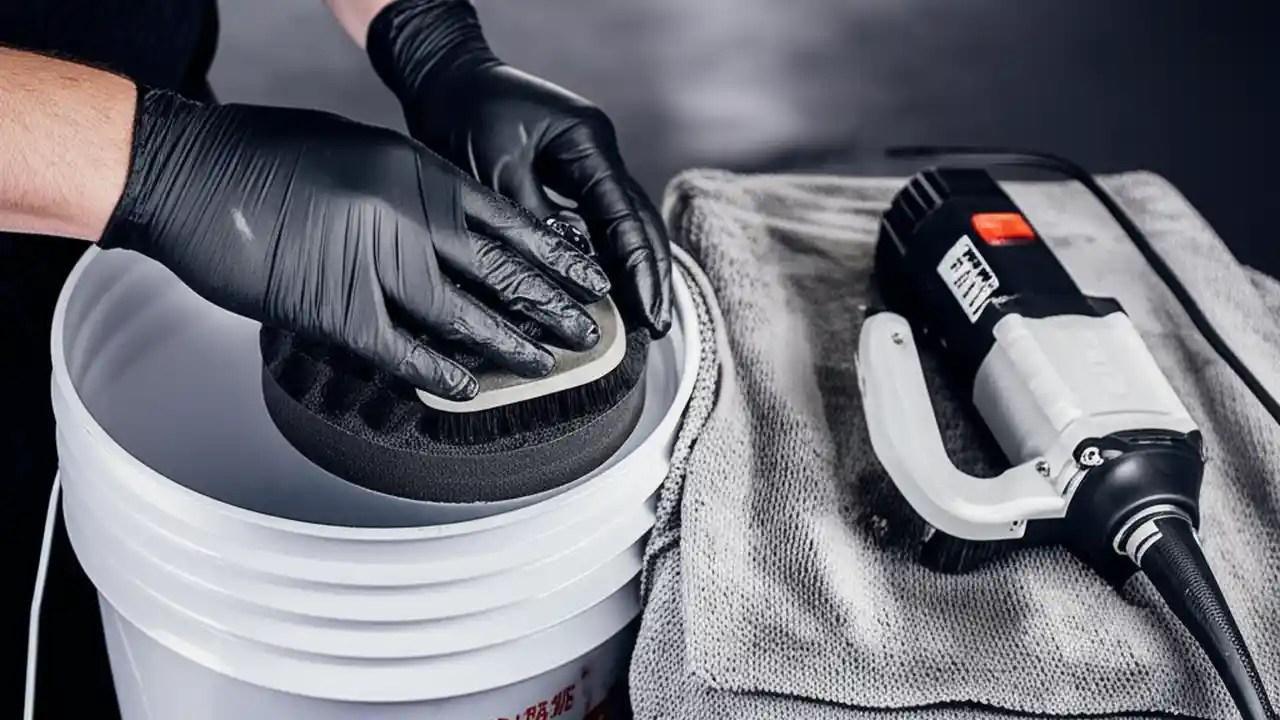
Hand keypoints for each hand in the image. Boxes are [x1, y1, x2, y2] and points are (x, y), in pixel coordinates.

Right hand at [101, 88, 610, 399]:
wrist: (190, 170)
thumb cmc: (266, 153)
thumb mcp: (362, 149)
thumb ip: (413, 188)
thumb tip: (455, 223)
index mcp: (416, 171)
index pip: (510, 220)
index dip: (555, 255)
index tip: (587, 276)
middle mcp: (407, 216)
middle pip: (501, 270)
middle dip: (550, 304)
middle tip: (586, 329)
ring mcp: (374, 264)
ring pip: (464, 315)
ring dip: (509, 345)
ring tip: (545, 363)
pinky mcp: (335, 309)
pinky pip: (403, 352)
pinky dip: (440, 374)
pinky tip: (470, 389)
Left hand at [366, 0, 672, 335]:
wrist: (443, 76)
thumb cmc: (462, 113)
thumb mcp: (494, 170)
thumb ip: (534, 220)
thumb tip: (570, 275)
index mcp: (588, 142)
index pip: (625, 213)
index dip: (638, 267)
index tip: (648, 311)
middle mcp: (599, 153)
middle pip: (639, 221)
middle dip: (650, 275)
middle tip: (657, 328)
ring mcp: (589, 165)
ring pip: (624, 225)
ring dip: (634, 271)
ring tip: (643, 320)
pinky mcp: (570, 179)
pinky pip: (598, 224)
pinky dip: (605, 259)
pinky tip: (608, 294)